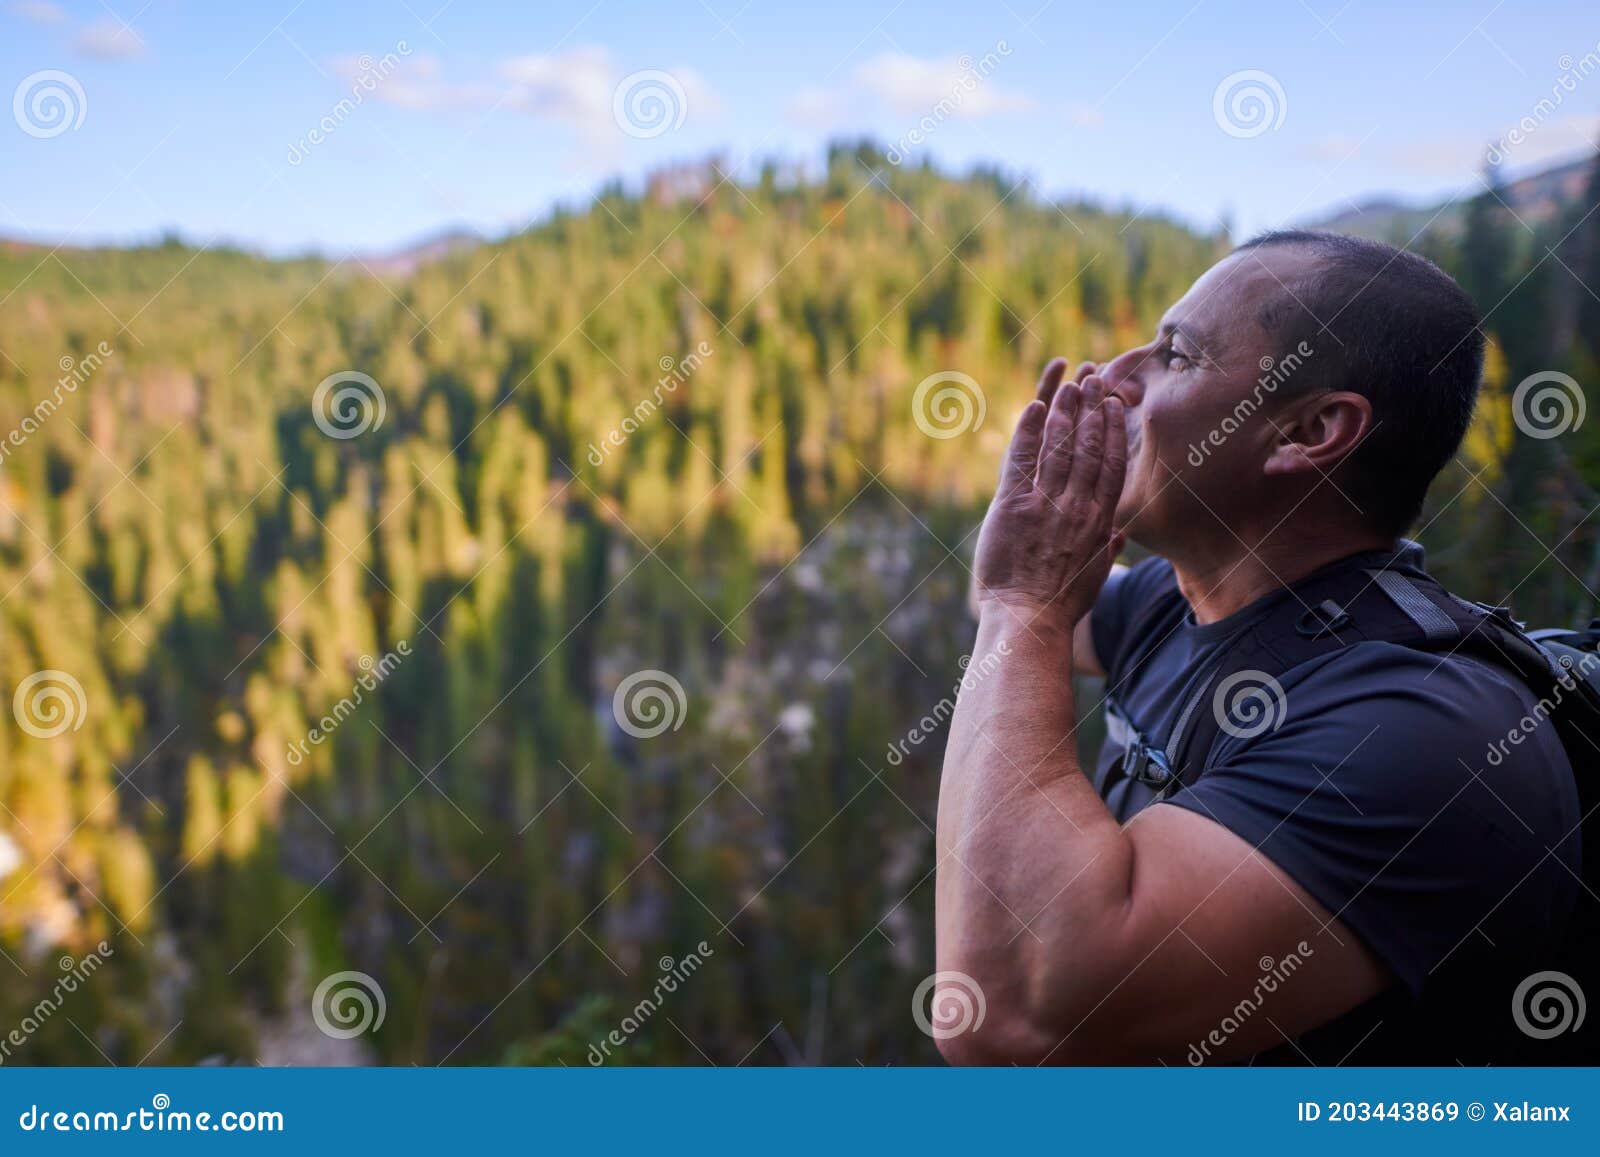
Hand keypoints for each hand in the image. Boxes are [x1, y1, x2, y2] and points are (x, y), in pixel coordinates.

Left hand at [973, 358, 1126, 627]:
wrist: (1029, 623)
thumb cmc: (1060, 606)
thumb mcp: (1094, 577)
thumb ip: (1107, 550)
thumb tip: (1118, 535)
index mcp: (1100, 522)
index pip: (1112, 466)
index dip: (1114, 431)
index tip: (1114, 406)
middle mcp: (1077, 507)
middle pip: (1089, 447)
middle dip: (1092, 410)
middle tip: (1094, 379)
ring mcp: (1046, 505)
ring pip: (1060, 448)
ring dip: (1064, 412)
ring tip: (1069, 385)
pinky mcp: (1013, 507)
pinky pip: (1022, 460)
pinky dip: (1029, 432)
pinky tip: (1034, 408)